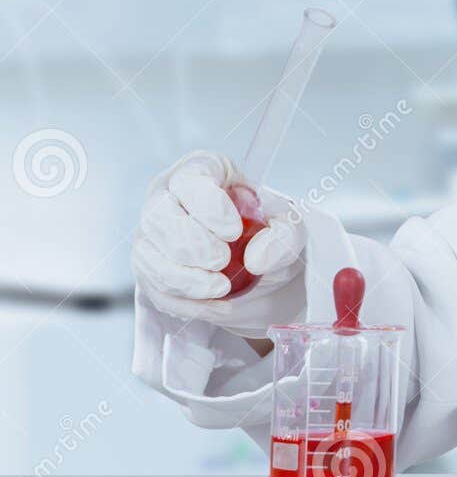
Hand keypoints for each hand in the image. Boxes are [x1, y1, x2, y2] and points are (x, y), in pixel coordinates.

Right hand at [132, 150, 307, 338]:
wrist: (258, 261)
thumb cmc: (267, 230)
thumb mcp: (289, 227)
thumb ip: (283, 236)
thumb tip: (256, 259)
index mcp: (201, 171)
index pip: (190, 181)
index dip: (207, 206)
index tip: (233, 231)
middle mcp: (167, 197)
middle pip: (158, 217)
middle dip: (190, 244)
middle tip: (222, 261)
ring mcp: (152, 234)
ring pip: (148, 254)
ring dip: (183, 278)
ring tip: (222, 287)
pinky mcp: (149, 267)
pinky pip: (154, 287)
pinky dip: (185, 301)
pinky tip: (217, 305)